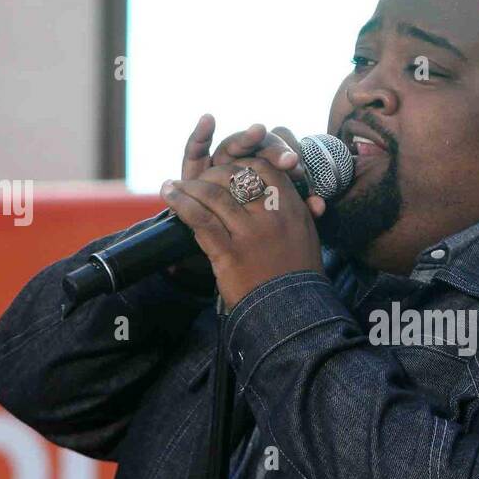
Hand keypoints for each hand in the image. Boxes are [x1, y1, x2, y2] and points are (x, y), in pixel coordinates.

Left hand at [160, 124, 325, 310]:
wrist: (293, 315)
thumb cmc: (299, 278)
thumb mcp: (308, 239)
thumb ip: (300, 214)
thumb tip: (303, 198)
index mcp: (292, 209)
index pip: (263, 168)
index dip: (240, 163)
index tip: (226, 170)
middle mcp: (272, 216)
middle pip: (235, 176)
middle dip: (211, 173)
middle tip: (197, 179)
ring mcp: (251, 234)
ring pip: (214, 195)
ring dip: (189, 186)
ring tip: (174, 185)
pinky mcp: (230, 254)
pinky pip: (201, 219)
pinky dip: (181, 204)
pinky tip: (170, 196)